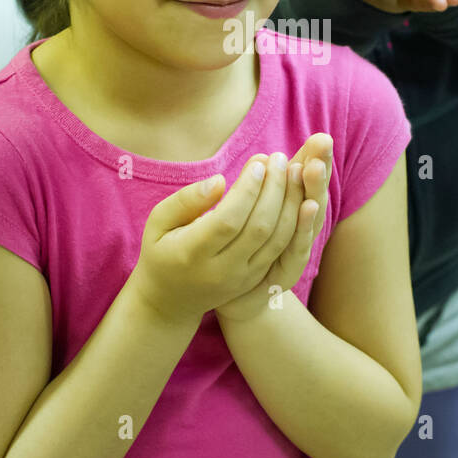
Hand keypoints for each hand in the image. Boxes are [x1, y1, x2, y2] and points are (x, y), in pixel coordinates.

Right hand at [131, 145, 331, 324]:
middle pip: (258, 228)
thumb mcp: (158, 222)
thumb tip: (219, 181)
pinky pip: (283, 249)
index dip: (247, 191)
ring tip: (293, 170)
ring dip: (290, 203)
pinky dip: (296, 221)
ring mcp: (242, 278)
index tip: (258, 162)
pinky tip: (300, 195)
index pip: (228, 221)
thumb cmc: (162, 250)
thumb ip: (185, 201)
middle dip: (274, 189)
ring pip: (277, 239)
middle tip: (279, 158)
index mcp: (192, 254)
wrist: (171, 300)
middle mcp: (221, 270)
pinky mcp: (257, 279)